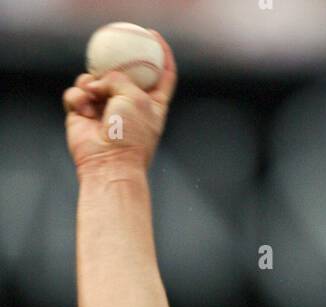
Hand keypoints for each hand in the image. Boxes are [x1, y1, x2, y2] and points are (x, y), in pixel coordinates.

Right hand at [62, 29, 176, 175]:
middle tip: (108, 59)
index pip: (163, 76)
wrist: (108, 164)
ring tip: (94, 96)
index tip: (155, 38)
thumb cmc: (129, 135)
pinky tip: (84, 110)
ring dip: (91, 82)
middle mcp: (129, 105)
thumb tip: (97, 82)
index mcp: (152, 104)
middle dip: (114, 64)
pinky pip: (76, 93)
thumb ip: (119, 77)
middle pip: (122, 72)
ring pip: (93, 79)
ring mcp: (105, 109)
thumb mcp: (134, 97)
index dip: (162, 56)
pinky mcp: (82, 114)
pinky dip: (78, 98)